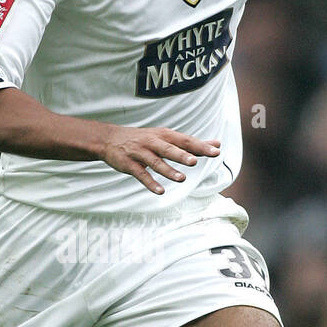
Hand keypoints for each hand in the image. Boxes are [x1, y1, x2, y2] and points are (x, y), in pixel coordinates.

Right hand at [100, 125, 220, 193]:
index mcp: (165, 135)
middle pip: (170, 149)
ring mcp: (140, 153)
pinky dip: (150, 183)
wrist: (109, 139)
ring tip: (182, 178)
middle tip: (194, 161)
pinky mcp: (130, 165)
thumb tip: (217, 144)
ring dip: (168, 170)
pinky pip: (141, 175)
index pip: (185, 140)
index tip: (216, 151)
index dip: (200, 146)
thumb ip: (192, 143)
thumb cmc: (144, 138)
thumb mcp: (166, 137)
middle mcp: (153, 142)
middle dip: (182, 155)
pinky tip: (160, 191)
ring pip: (156, 162)